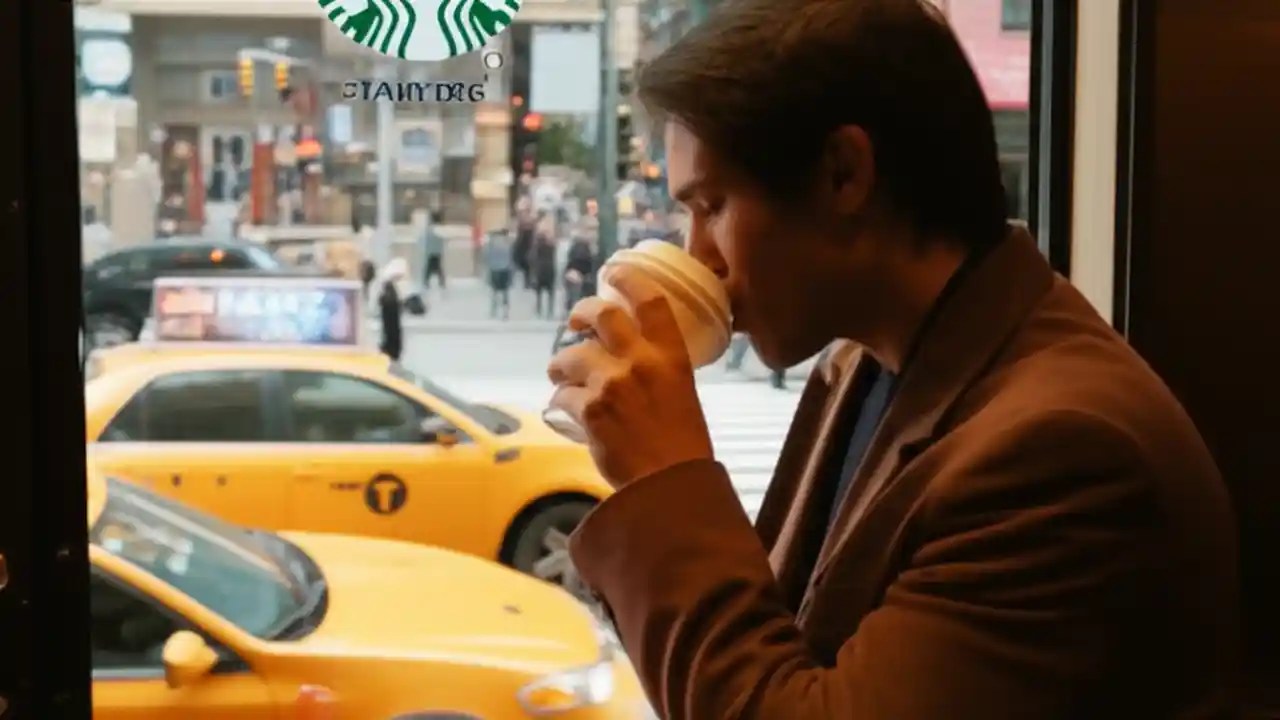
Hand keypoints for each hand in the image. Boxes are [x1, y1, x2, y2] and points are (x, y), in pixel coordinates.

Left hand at [547, 265, 714, 487]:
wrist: (669, 486)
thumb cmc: (683, 448)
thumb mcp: (684, 397)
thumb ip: (660, 373)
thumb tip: (635, 363)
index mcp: (672, 357)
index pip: (651, 301)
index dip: (630, 279)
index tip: (614, 272)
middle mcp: (641, 362)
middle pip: (603, 314)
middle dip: (582, 311)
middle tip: (573, 320)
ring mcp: (612, 383)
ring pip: (571, 355)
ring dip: (560, 363)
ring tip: (559, 373)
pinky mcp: (588, 408)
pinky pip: (563, 395)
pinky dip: (561, 401)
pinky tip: (566, 409)